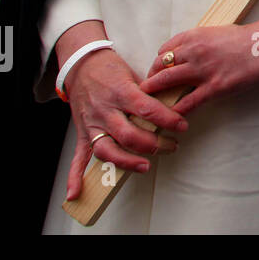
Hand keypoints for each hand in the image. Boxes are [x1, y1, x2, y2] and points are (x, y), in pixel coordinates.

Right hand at [62, 48, 186, 200]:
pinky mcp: (83, 133)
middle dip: (153, 144)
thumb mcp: (133, 74)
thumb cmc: (111, 69)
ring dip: (126, 161)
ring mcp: (93, 124)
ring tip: (145, 167)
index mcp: (121, 92)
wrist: (81, 65)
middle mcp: (105, 110)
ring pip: (107, 149)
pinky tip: (76, 194)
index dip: (167, 119)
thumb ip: (150, 91)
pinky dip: (75, 177)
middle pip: (129, 135)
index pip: (147, 109)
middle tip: (172, 146)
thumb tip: (176, 102)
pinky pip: (78, 157)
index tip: (182, 125)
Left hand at [140, 22, 258, 115]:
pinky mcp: (214, 87)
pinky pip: (188, 102)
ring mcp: (203, 70)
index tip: (156, 72)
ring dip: (155, 94)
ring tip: (149, 104)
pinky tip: (171, 117)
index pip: (164, 50)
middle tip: (146, 90)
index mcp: (194, 36)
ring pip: (167, 82)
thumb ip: (197, 43)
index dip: (157, 63)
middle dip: (150, 79)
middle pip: (160, 66)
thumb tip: (184, 56)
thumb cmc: (245, 38)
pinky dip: (176, 111)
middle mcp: (194, 51)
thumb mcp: (216, 32)